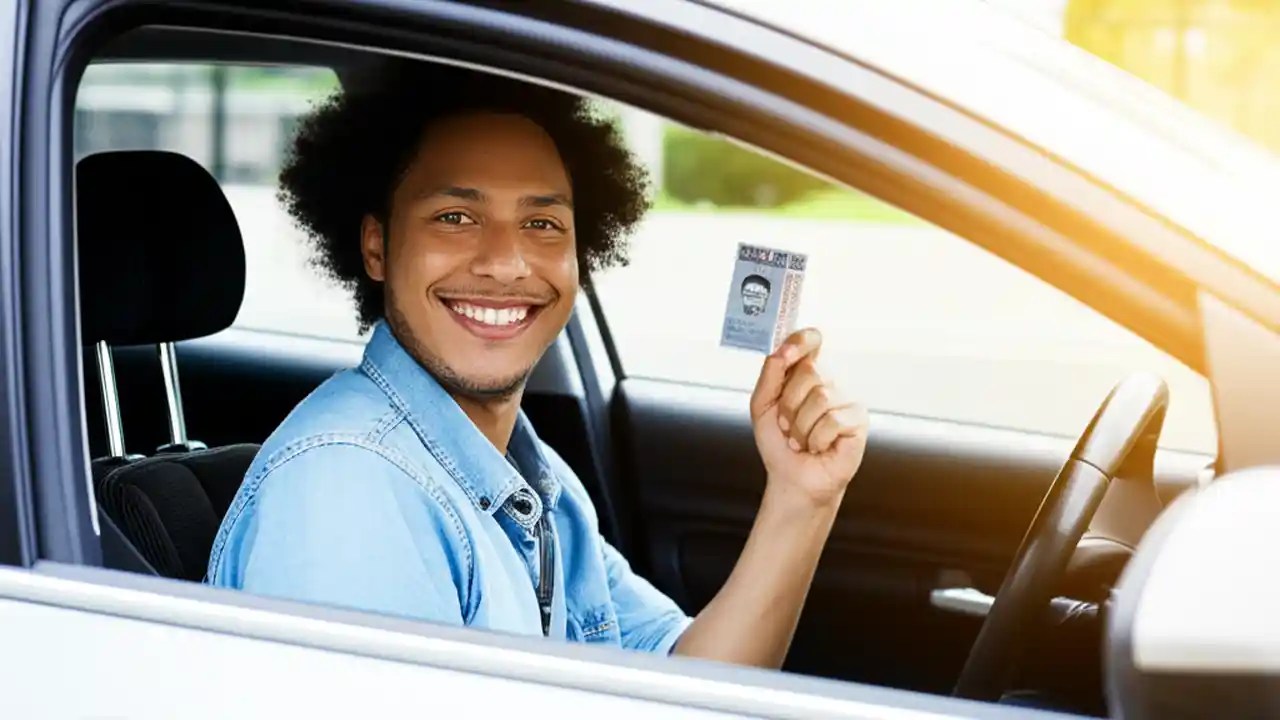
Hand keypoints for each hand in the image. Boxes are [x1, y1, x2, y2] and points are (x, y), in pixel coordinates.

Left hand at [749, 328, 867, 507]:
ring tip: (801, 440)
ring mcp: (845, 400)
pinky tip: (818, 448)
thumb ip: (770, 375)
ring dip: (800, 426)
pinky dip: (816, 439)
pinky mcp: (857, 420)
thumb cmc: (779, 444)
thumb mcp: (762, 406)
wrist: (792, 479)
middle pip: (810, 370)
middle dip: (789, 404)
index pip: (811, 340)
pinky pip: (833, 419)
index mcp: (804, 374)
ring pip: (820, 397)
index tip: (787, 352)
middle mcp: (828, 382)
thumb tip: (781, 350)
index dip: (801, 340)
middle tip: (786, 426)